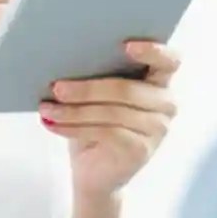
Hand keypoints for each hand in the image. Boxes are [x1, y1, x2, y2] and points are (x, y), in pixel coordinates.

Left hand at [41, 40, 180, 197]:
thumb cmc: (95, 124)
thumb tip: (65, 57)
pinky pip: (105, 132)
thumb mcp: (97, 95)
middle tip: (56, 87)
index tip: (125, 45)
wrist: (95, 172)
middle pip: (127, 90)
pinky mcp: (141, 150)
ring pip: (111, 112)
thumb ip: (96, 74)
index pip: (169, 61)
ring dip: (73, 110)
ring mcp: (157, 129)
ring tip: (47, 108)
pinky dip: (73, 127)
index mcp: (159, 81)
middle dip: (87, 88)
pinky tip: (53, 124)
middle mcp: (165, 104)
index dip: (152, 51)